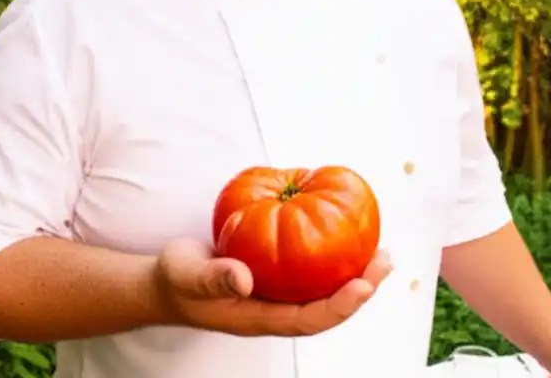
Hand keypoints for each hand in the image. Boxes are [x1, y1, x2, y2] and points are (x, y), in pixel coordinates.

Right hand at [153, 239, 391, 336]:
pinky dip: (329, 254)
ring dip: (353, 273)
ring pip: (322, 289)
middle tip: (384, 261)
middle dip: (360, 289)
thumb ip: (213, 277)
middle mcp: (275, 310)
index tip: (363, 286)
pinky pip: (308, 270)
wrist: (167, 281)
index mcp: (259, 319)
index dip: (339, 307)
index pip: (308, 320)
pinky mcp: (274, 276)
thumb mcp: (188, 276)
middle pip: (327, 307)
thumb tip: (244, 279)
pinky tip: (342, 230)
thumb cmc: (177, 281)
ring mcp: (276, 295)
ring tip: (378, 251)